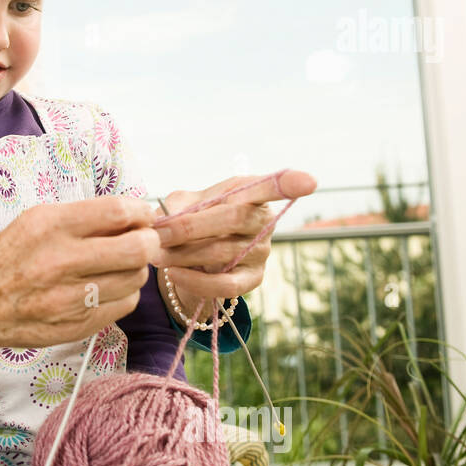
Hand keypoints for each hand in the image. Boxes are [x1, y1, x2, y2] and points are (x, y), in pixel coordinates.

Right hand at [0, 195, 161, 353]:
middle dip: (148, 242)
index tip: (142, 216)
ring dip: (134, 270)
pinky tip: (103, 289)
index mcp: (48, 226)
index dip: (141, 212)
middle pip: (137, 249)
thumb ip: (81, 219)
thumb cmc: (0, 261)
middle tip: (142, 242)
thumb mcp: (32, 223)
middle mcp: (59, 261)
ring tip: (116, 267)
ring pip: (134, 279)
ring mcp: (67, 298)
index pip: (118, 212)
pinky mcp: (74, 326)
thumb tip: (131, 215)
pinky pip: (123, 306)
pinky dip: (122, 295)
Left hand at [154, 169, 316, 316]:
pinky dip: (194, 280)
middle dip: (190, 227)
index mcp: (248, 192)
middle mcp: (263, 220)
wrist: (191, 256)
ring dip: (183, 254)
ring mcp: (261, 251)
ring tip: (157, 253)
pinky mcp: (253, 279)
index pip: (272, 186)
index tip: (309, 181)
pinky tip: (173, 274)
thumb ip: (175, 206)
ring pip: (222, 251)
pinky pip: (224, 284)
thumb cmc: (191, 220)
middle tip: (158, 234)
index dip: (289, 183)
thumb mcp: (181, 204)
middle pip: (234, 218)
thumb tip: (165, 219)